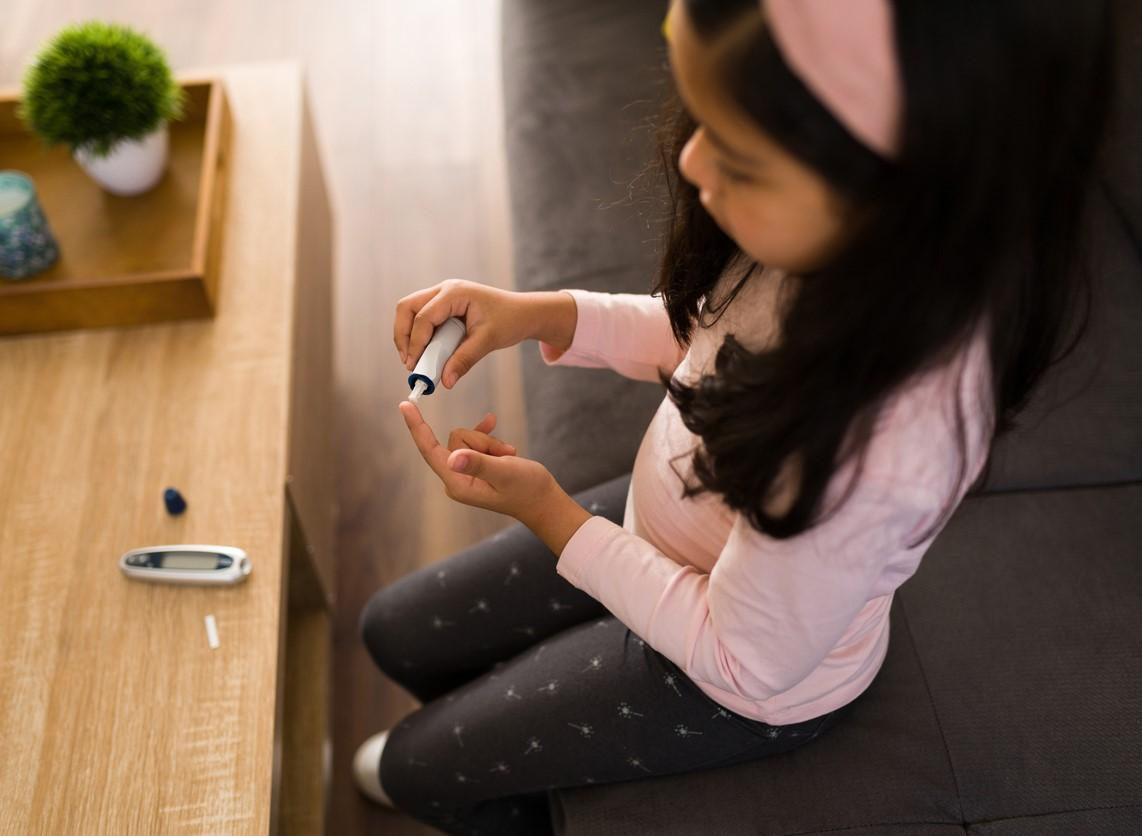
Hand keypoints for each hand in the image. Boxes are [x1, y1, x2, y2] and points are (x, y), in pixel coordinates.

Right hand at [393, 279, 533, 389]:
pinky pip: (421, 318)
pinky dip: (418, 335)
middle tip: (408, 362)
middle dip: (402, 335)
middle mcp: (444, 290)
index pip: (424, 317)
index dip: (415, 343)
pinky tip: (426, 354)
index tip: (414, 367)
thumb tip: (445, 382)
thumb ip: (465, 360)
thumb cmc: (509, 321)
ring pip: (410, 311)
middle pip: (407, 308)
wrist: (523, 313)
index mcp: (455, 293)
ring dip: (408, 335)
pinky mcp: (443, 306)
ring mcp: (442, 296)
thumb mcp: (488, 341)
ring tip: (415, 360)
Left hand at [398, 400, 555, 520]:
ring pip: (468, 438)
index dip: (417, 426)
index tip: (404, 405)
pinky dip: (490, 440)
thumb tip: (453, 458)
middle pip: (456, 438)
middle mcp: (456, 478)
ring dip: (491, 443)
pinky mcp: (474, 467)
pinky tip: (506, 445)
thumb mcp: (505, 472)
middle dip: (482, 440)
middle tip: (504, 456)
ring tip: (508, 458)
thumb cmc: (527, 489)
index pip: (430, 450)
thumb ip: (479, 464)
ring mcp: (465, 473)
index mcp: (457, 483)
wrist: (543, 501)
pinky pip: (476, 441)